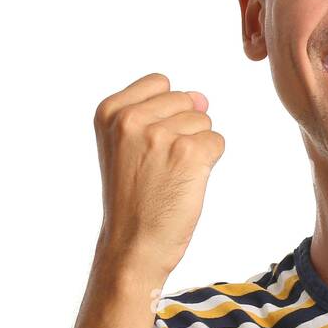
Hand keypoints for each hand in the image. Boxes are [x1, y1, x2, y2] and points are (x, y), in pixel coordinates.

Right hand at [92, 73, 224, 281]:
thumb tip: (201, 97)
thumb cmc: (133, 198)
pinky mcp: (188, 153)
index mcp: (109, 111)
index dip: (166, 114)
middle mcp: (131, 118)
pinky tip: (186, 182)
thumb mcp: (123, 146)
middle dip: (183, 131)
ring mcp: (159, 135)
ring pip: (204, 122)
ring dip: (196, 149)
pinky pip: (217, 142)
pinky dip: (209, 163)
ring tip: (171, 176)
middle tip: (160, 167)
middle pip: (185, 102)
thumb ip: (156, 112)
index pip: (160, 83)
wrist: (133, 244)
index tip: (149, 147)